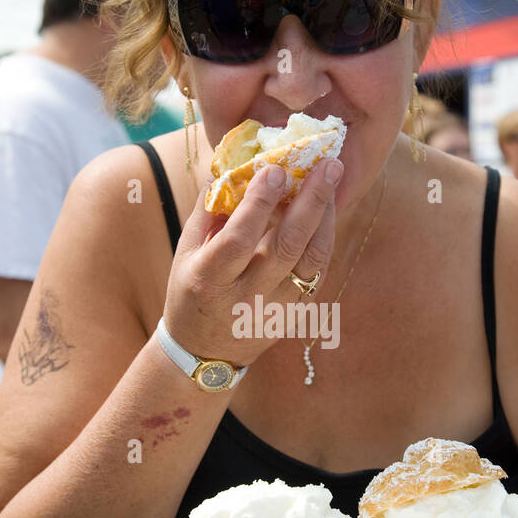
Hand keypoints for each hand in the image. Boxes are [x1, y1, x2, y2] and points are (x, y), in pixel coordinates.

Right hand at [163, 158, 341, 366]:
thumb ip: (208, 210)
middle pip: (286, 247)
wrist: (206, 353)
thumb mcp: (185, 252)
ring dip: (326, 217)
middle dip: (311, 201)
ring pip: (311, 260)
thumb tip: (234, 165)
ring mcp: (274, 308)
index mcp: (210, 279)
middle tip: (329, 164)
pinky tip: (327, 211)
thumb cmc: (191, 291)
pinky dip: (325, 238)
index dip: (258, 204)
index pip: (238, 239)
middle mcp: (245, 297)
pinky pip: (317, 272)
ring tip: (332, 180)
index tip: (276, 168)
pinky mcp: (294, 313)